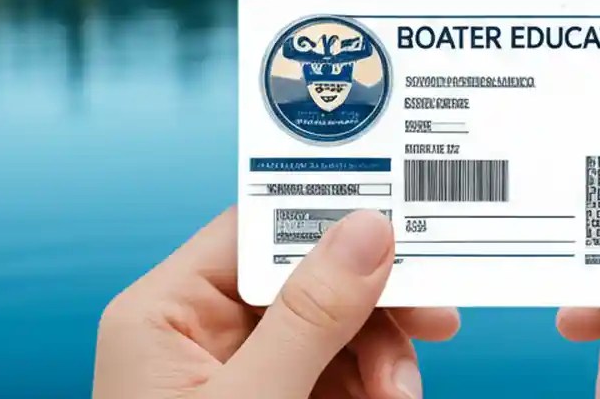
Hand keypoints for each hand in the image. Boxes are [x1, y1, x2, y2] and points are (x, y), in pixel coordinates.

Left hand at [94, 208, 457, 398]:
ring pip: (336, 325)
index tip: (404, 225)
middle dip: (372, 306)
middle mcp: (200, 332)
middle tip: (434, 318)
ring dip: (382, 357)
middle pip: (307, 276)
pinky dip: (373, 388)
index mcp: (165, 314)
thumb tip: (367, 229)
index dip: (329, 218)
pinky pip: (339, 373)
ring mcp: (240, 372)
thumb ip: (310, 318)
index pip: (254, 229)